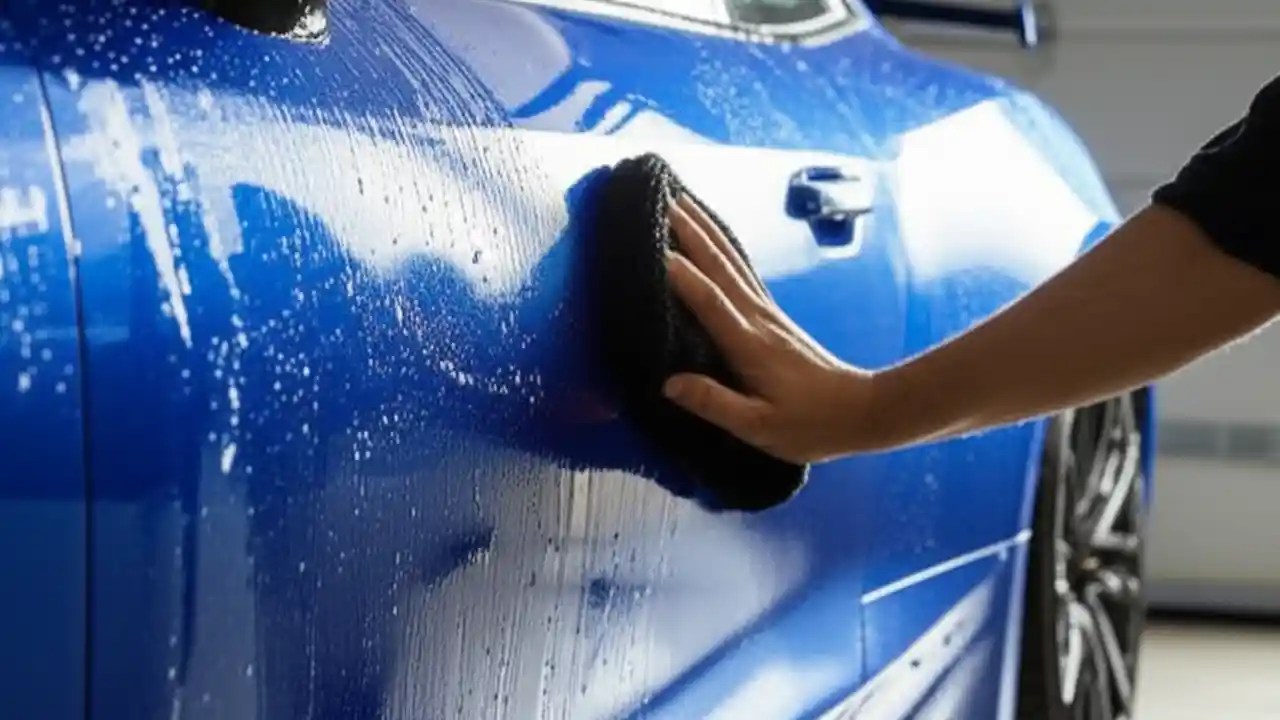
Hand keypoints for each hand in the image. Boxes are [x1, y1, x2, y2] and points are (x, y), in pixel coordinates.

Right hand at [662, 195, 879, 462]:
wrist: (863, 412)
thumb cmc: (811, 425)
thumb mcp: (760, 428)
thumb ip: (715, 404)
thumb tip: (669, 383)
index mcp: (749, 345)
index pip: (710, 301)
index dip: (682, 275)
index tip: (652, 246)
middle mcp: (758, 319)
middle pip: (720, 266)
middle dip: (690, 231)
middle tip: (661, 198)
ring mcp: (768, 313)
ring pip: (732, 261)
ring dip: (705, 229)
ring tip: (682, 201)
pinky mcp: (774, 316)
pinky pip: (742, 271)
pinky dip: (724, 247)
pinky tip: (715, 238)